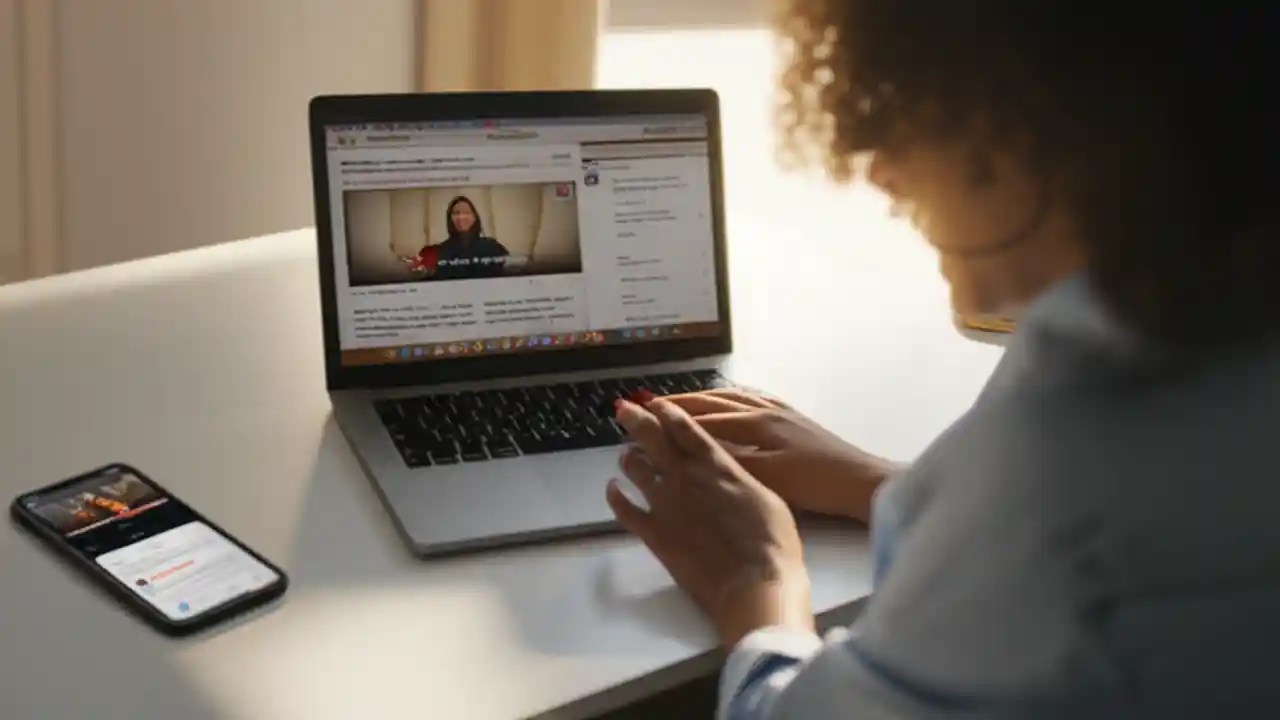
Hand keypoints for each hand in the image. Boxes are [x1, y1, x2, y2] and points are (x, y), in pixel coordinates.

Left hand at [608, 396, 815, 647]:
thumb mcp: (766, 496)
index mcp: (716, 463)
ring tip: (626, 455)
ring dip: (629, 458)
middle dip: (635, 419)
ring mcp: (665, 503)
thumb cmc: (773, 541)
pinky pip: (623, 508)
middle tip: (624, 409)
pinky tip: (613, 489)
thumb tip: (728, 472)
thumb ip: (739, 478)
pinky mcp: (653, 532)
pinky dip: (615, 496)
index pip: (684, 427)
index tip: (654, 401)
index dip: (666, 411)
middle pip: (652, 438)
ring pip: (635, 469)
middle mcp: (685, 476)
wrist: (755, 583)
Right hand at [664, 390, 903, 522]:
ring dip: (705, 396)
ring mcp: (780, 412)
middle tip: (651, 401)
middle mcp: (765, 411)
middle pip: (716, 401)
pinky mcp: (793, 418)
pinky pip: (753, 399)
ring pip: (733, 397)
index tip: (645, 413)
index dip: (673, 416)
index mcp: (757, 424)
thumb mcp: (769, 477)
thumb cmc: (815, 485)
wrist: (859, 481)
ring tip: (682, 397)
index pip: (706, 418)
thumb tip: (696, 449)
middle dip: (682, 401)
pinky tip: (729, 400)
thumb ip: (732, 460)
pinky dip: (732, 397)